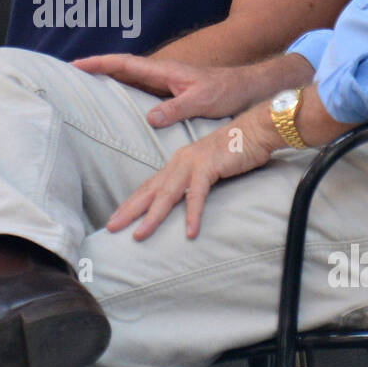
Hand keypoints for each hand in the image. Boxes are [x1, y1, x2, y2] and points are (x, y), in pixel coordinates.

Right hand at [71, 53, 253, 126]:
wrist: (244, 88)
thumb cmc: (226, 91)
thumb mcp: (201, 101)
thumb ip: (176, 109)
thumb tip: (149, 117)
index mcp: (164, 71)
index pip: (124, 64)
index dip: (99, 63)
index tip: (76, 64)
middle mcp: (160, 73)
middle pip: (120, 67)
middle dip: (94, 67)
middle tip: (68, 72)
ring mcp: (163, 81)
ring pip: (128, 77)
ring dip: (106, 77)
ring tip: (81, 84)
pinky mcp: (168, 91)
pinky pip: (138, 88)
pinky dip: (121, 88)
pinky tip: (113, 99)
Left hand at [106, 104, 279, 240]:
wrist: (256, 130)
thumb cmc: (235, 150)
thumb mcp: (208, 167)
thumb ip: (194, 182)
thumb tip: (185, 201)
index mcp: (177, 162)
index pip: (149, 186)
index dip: (131, 203)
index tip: (116, 219)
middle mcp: (179, 162)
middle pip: (149, 190)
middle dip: (129, 210)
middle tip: (111, 228)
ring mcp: (192, 163)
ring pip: (167, 194)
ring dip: (152, 217)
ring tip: (139, 236)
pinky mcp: (209, 166)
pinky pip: (197, 195)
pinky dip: (192, 214)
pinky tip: (190, 232)